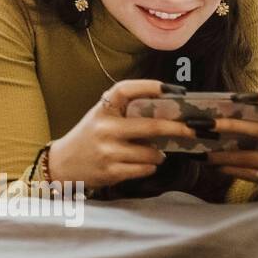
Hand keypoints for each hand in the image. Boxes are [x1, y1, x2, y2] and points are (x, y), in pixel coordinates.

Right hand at [48, 80, 194, 187]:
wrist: (62, 163)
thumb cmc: (88, 137)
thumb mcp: (100, 117)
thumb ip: (125, 113)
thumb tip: (168, 112)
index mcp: (102, 109)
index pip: (125, 90)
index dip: (149, 86)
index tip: (171, 89)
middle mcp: (104, 128)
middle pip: (151, 126)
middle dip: (178, 128)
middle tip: (195, 129)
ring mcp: (108, 151)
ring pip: (152, 153)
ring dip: (159, 154)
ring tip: (151, 152)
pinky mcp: (111, 171)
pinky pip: (145, 169)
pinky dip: (149, 167)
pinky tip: (140, 164)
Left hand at [205, 90, 257, 198]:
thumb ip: (255, 120)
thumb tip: (212, 113)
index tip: (237, 96)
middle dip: (228, 126)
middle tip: (201, 124)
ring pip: (251, 157)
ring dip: (222, 154)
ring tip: (199, 152)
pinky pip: (252, 175)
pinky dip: (230, 169)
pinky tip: (214, 166)